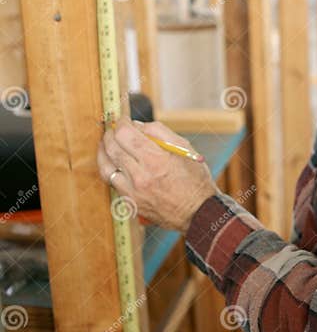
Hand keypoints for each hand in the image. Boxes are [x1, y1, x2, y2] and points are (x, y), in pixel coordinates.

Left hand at [96, 117, 216, 232]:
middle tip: (113, 129)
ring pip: (105, 167)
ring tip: (106, 144)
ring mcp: (133, 191)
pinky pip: (111, 182)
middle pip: (112, 148)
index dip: (120, 123)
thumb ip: (159, 132)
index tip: (122, 119)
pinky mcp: (130, 202)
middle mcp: (141, 176)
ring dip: (103, 151)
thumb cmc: (194, 179)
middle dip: (109, 134)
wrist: (197, 212)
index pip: (125, 134)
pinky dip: (109, 169)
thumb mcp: (184, 148)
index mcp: (156, 159)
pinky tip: (113, 163)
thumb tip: (137, 125)